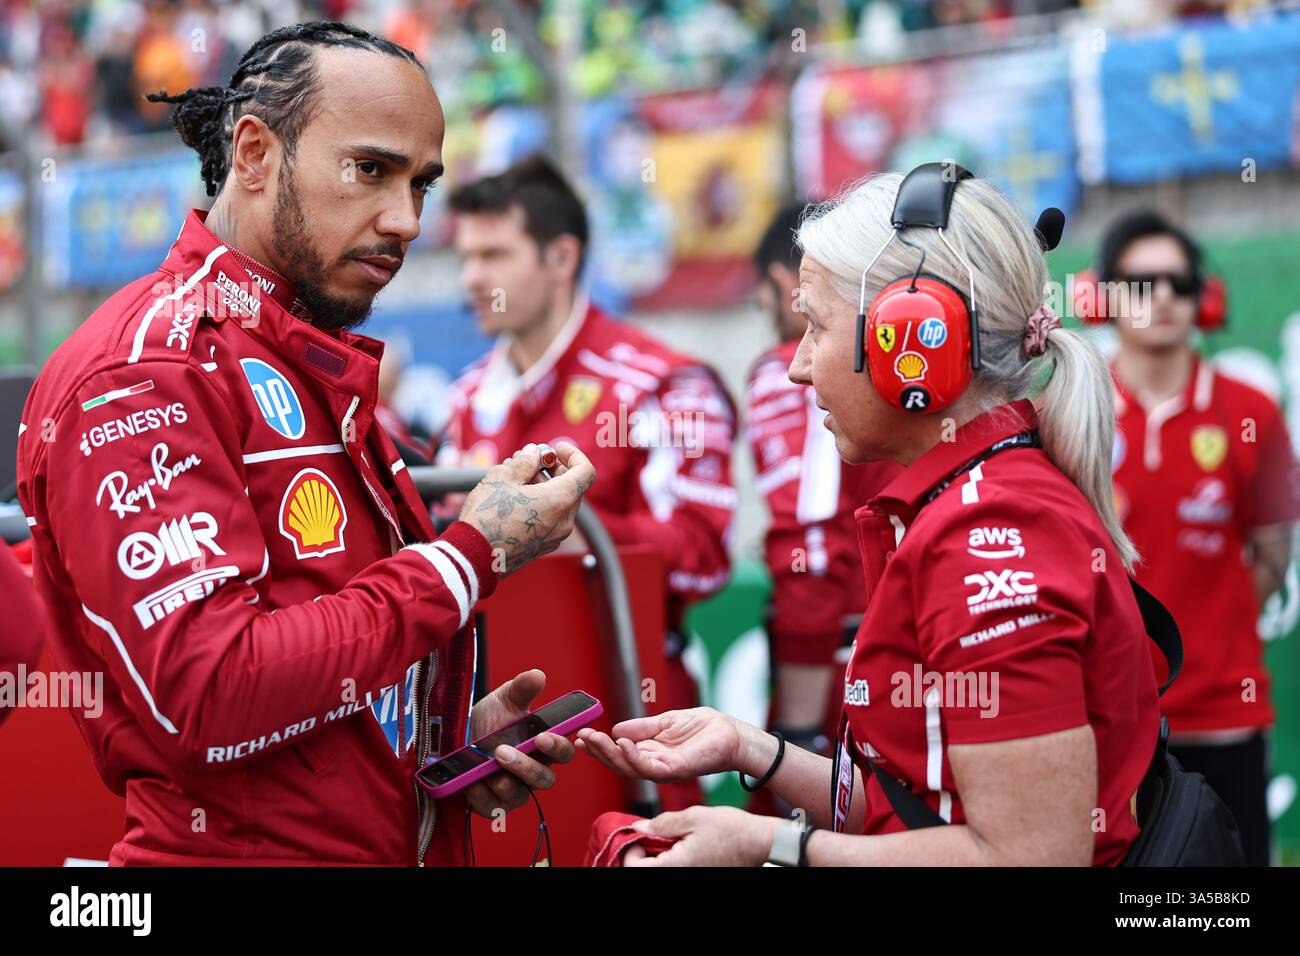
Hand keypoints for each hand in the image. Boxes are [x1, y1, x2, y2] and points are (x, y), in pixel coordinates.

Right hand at [459, 441, 594, 576]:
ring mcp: (554, 537)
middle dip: (553, 469)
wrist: (472, 557)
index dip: (574, 454)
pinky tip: (515, 498)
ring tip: (514, 478)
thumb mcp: (502, 477)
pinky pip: (550, 519)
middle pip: (571, 487)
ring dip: (543, 486)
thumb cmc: (486, 516)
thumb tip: (534, 454)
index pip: (585, 472)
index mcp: (560, 501)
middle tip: (528, 460)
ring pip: (559, 503)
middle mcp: (564, 521)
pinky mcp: (542, 547)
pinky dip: (540, 504)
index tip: (556, 448)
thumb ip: (524, 461)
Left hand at [462, 669, 574, 818]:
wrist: (460, 736)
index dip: (558, 747)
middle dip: (525, 767)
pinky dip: (481, 796)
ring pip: (520, 795)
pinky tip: (472, 782)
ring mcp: (515, 790)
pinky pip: (492, 808)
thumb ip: (522, 688)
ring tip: (487, 767)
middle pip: (544, 779)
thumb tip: (537, 675)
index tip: (543, 737)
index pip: (564, 752)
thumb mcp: (505, 699)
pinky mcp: (493, 804)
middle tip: (502, 750)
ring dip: (504, 782)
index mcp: (544, 747)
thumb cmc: (493, 719)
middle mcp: (534, 771)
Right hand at [575, 707, 740, 781]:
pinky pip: (648, 767)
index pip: (617, 753)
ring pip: (628, 767)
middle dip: (597, 750)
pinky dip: (633, 756)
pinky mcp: (675, 771)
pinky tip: (622, 742)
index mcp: (649, 752)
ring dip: (609, 753)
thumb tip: (615, 729)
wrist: (730, 733)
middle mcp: (652, 764)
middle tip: (582, 736)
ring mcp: (663, 770)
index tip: (580, 735)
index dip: (598, 746)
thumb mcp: (665, 722)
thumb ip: (641, 727)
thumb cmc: (703, 728)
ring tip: (595, 738)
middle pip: (618, 763)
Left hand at [625, 806, 777, 866]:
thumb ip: (662, 823)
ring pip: (661, 869)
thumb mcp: (694, 817)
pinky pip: (676, 869)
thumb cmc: (732, 831)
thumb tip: (639, 827)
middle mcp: (680, 877)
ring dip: (659, 855)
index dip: (630, 850)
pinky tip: (683, 844)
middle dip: (644, 852)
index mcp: (674, 867)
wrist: (762, 843)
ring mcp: (690, 876)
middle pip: (646, 870)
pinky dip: (673, 858)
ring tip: (671, 837)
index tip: (639, 836)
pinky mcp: (698, 874)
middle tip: (654, 834)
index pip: (633, 868)